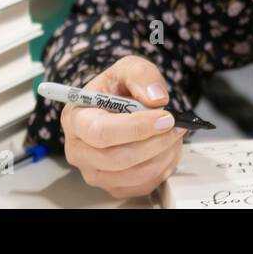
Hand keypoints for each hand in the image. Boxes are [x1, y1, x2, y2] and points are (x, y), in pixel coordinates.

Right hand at [61, 56, 186, 199]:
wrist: (120, 104)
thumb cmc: (118, 88)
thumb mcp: (128, 68)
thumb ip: (141, 75)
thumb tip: (156, 99)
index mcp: (75, 118)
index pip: (101, 132)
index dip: (137, 127)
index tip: (166, 117)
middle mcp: (78, 150)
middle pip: (117, 158)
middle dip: (155, 142)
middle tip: (177, 125)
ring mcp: (94, 172)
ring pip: (133, 174)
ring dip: (162, 154)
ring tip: (175, 134)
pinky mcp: (112, 186)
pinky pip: (142, 185)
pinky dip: (162, 167)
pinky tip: (167, 148)